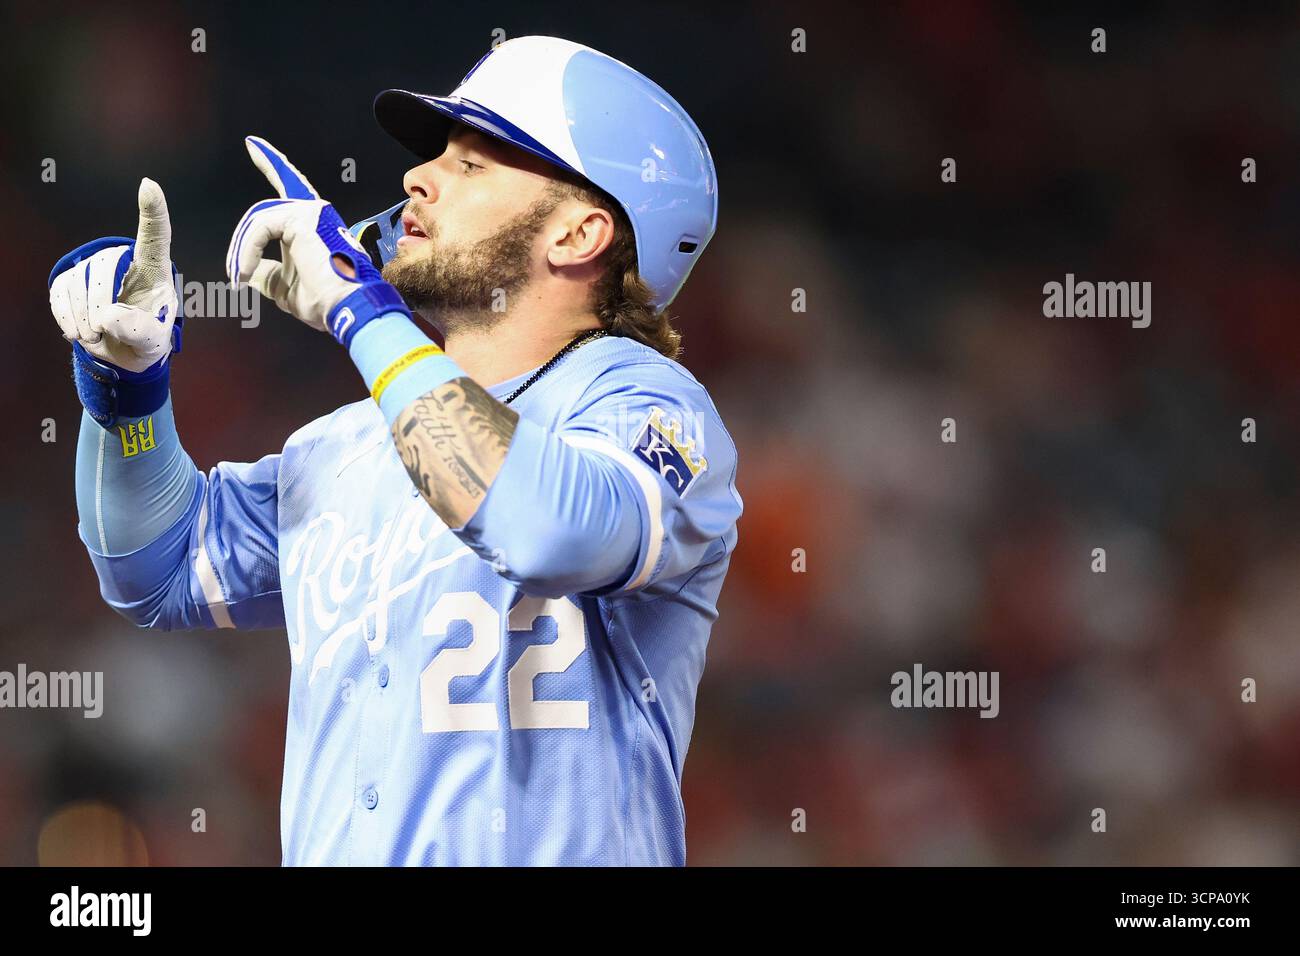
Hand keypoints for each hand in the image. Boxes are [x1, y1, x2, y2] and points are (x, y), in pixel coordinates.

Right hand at [48, 178, 180, 373]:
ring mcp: (94, 266)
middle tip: (106, 331)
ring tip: (97, 335)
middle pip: (105, 267)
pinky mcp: (70, 279)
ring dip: (85, 318)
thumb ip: (141, 330)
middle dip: (102, 304)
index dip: (152, 211)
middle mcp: (123, 259)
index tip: (149, 186)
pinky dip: (68, 318)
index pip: (155, 235)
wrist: (121, 350)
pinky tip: (78, 332)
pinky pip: (61, 292)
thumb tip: (108, 316)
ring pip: (80, 282)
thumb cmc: (147, 338)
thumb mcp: (154, 341)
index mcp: (154, 269)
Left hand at [226, 136, 409, 345]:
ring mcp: (311, 211)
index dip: (271, 164)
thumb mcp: (286, 288)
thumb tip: (247, 272)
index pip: (289, 188)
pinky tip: (244, 272)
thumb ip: (267, 275)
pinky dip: (247, 251)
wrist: (346, 308)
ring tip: (239, 279)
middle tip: (234, 273)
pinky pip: (260, 227)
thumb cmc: (325, 302)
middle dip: (244, 238)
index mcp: (313, 227)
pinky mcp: (303, 216)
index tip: (252, 144)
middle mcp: (315, 212)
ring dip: (243, 251)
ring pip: (259, 220)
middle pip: (265, 208)